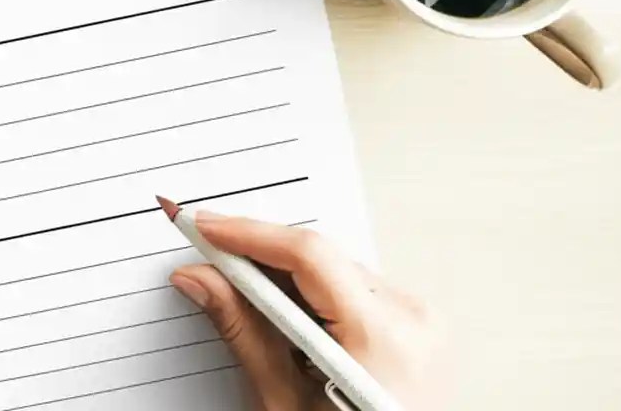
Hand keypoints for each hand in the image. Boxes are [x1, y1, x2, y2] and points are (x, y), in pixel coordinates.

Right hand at [170, 215, 442, 409]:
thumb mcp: (284, 402)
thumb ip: (243, 332)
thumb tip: (201, 281)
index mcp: (383, 338)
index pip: (307, 256)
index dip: (248, 234)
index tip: (205, 228)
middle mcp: (411, 320)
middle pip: (319, 259)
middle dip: (258, 255)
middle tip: (206, 256)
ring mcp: (419, 322)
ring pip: (334, 270)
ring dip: (284, 276)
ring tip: (237, 290)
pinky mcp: (414, 328)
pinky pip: (353, 290)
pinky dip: (312, 295)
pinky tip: (280, 311)